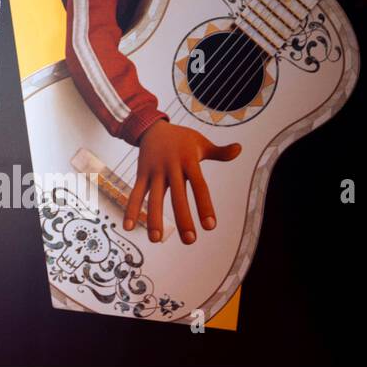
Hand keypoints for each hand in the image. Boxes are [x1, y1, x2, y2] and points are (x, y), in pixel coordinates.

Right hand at [124, 120, 240, 244]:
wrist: (152, 126)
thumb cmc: (181, 138)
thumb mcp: (201, 142)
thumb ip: (220, 152)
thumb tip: (239, 149)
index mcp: (189, 161)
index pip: (199, 186)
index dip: (204, 206)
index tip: (210, 226)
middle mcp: (171, 167)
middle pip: (178, 196)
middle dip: (183, 218)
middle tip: (189, 241)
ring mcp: (154, 171)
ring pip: (153, 197)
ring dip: (154, 218)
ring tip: (156, 240)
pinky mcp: (141, 174)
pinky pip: (136, 193)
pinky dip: (131, 209)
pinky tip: (128, 226)